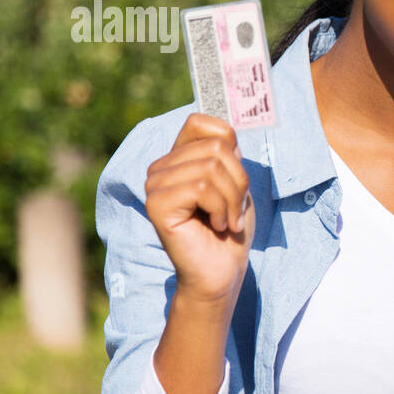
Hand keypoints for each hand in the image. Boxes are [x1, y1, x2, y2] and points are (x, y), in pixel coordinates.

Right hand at [144, 113, 254, 305]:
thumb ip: (227, 154)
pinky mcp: (156, 204)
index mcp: (177, 158)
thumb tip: (226, 130)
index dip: (229, 146)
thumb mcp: (236, 182)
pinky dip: (221, 208)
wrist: (222, 270)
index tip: (235, 179)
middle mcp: (160, 168)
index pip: (201, 123)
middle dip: (238, 181)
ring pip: (210, 167)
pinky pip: (202, 188)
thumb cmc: (230, 227)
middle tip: (235, 210)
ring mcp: (154, 185)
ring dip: (232, 198)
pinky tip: (216, 225)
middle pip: (215, 148)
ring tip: (227, 220)